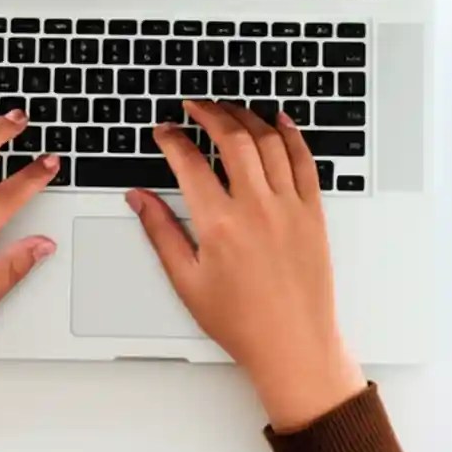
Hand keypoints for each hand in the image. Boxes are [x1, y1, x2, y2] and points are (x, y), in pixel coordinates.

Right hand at [127, 101, 365, 430]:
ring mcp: (289, 207)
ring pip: (268, 142)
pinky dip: (291, 134)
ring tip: (228, 109)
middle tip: (194, 106)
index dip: (172, 139)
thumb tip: (138, 198)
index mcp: (219, 224)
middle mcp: (256, 208)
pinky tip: (280, 120)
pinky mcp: (313, 213)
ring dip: (246, 117)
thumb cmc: (241, 321)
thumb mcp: (186, 280)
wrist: (293, 345)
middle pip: (231, 139)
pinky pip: (304, 160)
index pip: (189, 162)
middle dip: (209, 113)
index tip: (164, 130)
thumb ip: (160, 231)